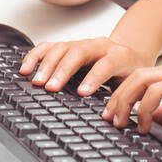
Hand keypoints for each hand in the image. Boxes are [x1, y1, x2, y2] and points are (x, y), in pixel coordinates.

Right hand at [18, 37, 153, 92]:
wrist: (130, 52)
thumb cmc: (130, 71)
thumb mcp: (134, 84)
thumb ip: (127, 99)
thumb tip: (118, 118)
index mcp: (119, 55)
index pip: (105, 64)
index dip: (93, 77)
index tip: (81, 93)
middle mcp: (99, 45)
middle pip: (79, 52)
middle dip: (63, 70)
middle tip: (51, 87)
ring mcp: (82, 43)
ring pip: (62, 48)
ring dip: (47, 65)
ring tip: (36, 82)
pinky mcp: (69, 45)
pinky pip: (49, 47)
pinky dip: (36, 56)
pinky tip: (26, 68)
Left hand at [101, 61, 161, 161]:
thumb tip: (148, 116)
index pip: (145, 79)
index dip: (124, 95)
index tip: (113, 115)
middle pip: (138, 75)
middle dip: (118, 96)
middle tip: (108, 117)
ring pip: (142, 78)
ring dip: (125, 100)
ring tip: (120, 121)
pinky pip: (156, 89)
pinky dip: (144, 107)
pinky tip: (143, 124)